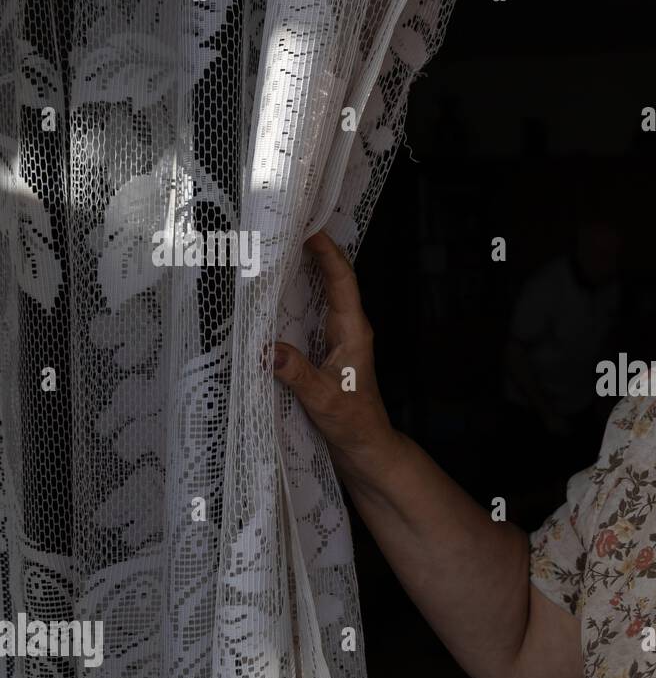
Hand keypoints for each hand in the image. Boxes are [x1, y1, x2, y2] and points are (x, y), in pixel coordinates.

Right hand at [272, 232, 394, 462]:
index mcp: (354, 331)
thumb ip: (298, 375)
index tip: (307, 229)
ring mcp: (336, 338)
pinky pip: (307, 316)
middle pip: (331, 279)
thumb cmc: (354, 424)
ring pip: (318, 296)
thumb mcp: (325, 400)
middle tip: (283, 228)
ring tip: (272, 250)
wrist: (366, 448)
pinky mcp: (323, 350)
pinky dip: (291, 300)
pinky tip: (269, 295)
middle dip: (311, 251)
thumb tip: (266, 349)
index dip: (327, 253)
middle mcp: (347, 328)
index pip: (342, 281)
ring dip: (300, 273)